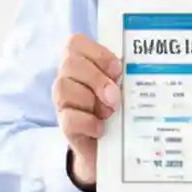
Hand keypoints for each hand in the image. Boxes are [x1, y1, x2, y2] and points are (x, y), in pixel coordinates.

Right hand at [53, 34, 122, 186]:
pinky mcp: (64, 125)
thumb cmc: (116, 109)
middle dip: (96, 78)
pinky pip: (69, 117)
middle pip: (70, 64)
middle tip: (115, 96)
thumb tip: (130, 72)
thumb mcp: (120, 88)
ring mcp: (62, 102)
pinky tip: (101, 128)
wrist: (108, 149)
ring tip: (109, 112)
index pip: (76, 43)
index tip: (117, 69)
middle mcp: (67, 78)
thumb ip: (121, 76)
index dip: (97, 53)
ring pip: (64, 87)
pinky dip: (88, 122)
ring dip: (91, 100)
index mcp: (81, 63)